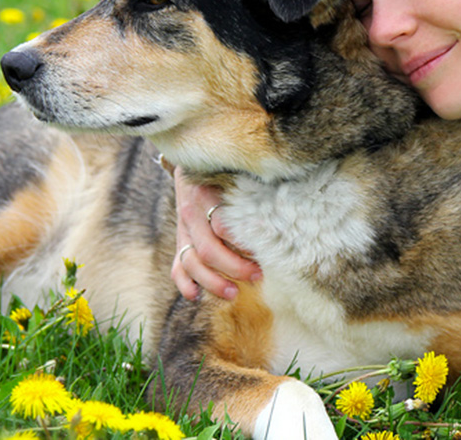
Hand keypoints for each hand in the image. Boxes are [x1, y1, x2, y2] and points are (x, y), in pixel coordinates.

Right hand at [171, 167, 261, 299]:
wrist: (193, 165)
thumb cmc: (227, 173)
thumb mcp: (238, 175)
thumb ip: (255, 189)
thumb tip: (283, 209)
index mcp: (207, 196)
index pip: (223, 226)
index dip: (243, 243)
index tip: (264, 252)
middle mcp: (192, 215)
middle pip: (208, 250)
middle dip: (233, 267)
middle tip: (258, 276)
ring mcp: (183, 230)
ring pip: (190, 263)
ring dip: (211, 281)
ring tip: (233, 293)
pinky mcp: (180, 241)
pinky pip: (176, 266)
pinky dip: (183, 283)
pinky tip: (195, 296)